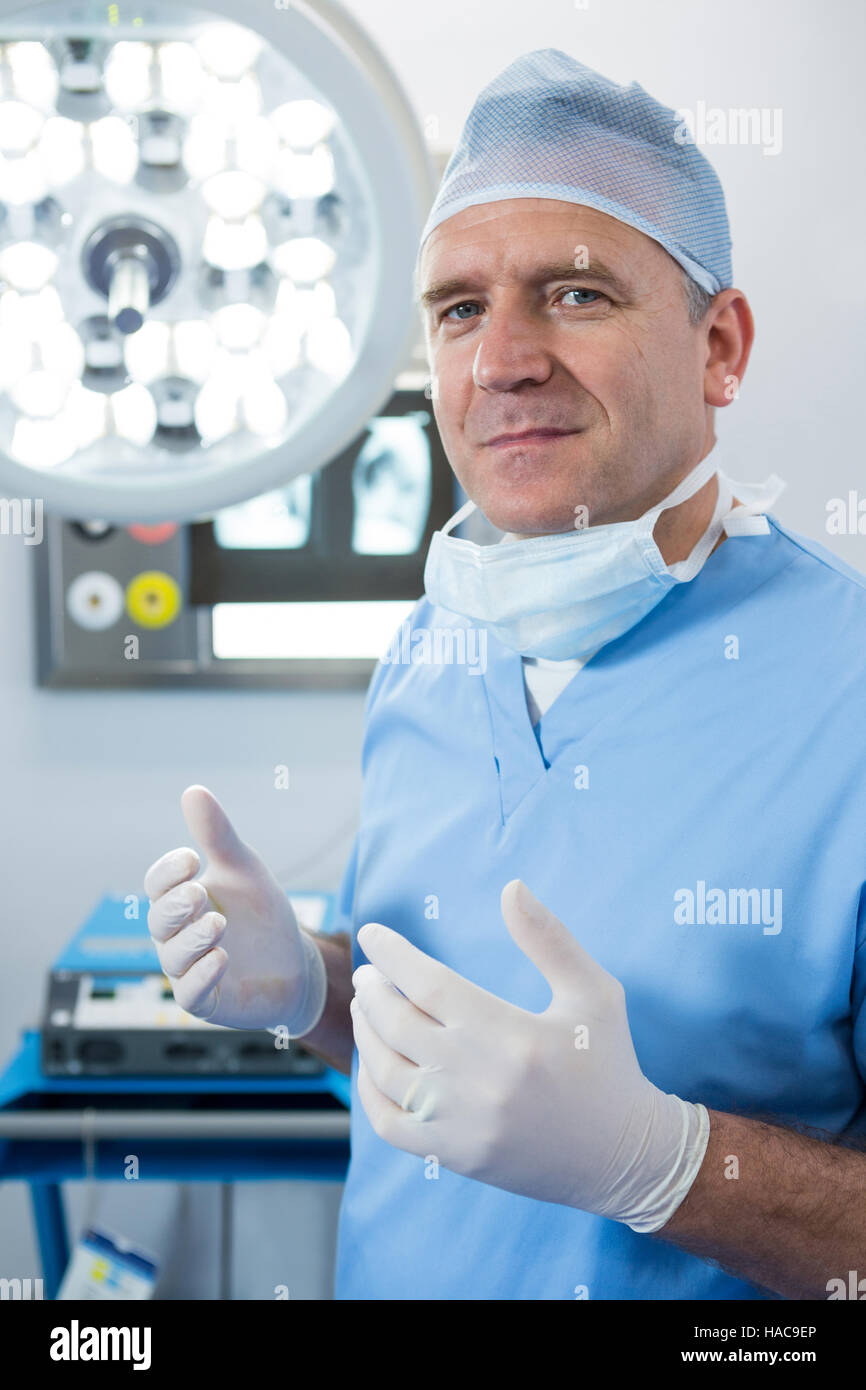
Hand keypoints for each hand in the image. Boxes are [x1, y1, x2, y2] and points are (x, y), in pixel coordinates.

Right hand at [144, 785, 324, 1031]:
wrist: (295, 963)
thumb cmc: (262, 915)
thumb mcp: (245, 870)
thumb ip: (218, 836)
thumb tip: (193, 791)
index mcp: (180, 901)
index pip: (157, 884)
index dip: (168, 872)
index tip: (193, 857)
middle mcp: (176, 937)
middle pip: (158, 920)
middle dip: (176, 905)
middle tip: (200, 892)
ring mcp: (188, 971)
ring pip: (173, 957)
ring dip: (192, 939)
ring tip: (218, 923)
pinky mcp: (206, 1001)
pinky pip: (191, 993)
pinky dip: (202, 975)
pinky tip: (222, 958)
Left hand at [351, 879, 708, 1230]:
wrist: (625, 1156)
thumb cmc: (607, 1063)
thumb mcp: (593, 992)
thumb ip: (549, 938)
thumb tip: (511, 887)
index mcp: (511, 1035)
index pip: (429, 984)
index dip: (393, 954)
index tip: (372, 934)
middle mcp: (480, 1081)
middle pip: (398, 1024)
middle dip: (374, 991)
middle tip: (369, 973)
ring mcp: (463, 1125)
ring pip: (386, 1071)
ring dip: (367, 1033)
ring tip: (367, 1008)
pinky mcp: (456, 1156)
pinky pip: (389, 1123)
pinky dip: (369, 1090)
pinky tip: (373, 1063)